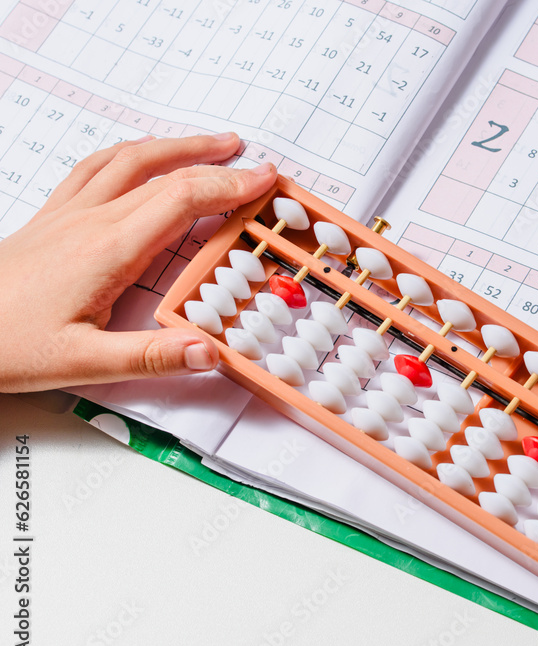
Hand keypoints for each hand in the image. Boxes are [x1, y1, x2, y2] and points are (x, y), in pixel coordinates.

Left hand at [0, 133, 276, 392]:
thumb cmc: (7, 345)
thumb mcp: (82, 364)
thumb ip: (151, 356)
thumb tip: (209, 351)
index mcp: (108, 250)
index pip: (182, 200)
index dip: (229, 185)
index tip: (266, 180)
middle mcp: (90, 221)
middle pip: (164, 173)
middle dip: (217, 163)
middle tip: (257, 164)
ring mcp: (68, 214)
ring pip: (129, 160)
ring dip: (177, 146)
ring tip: (213, 143)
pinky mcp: (50, 218)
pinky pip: (95, 167)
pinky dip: (130, 153)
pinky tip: (141, 155)